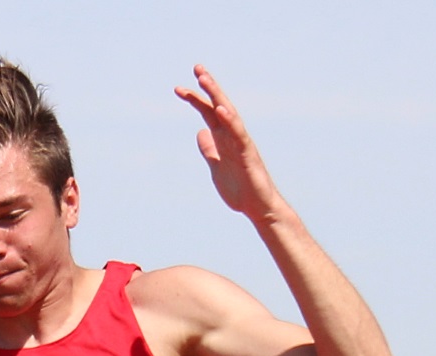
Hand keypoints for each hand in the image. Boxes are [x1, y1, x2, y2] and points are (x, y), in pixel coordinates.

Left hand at [174, 65, 287, 222]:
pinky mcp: (247, 154)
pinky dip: (230, 121)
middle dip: (208, 86)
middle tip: (196, 68)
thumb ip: (209, 150)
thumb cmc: (240, 189)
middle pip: (219, 106)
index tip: (178, 89)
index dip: (195, 99)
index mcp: (223, 139)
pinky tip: (220, 109)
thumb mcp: (216, 167)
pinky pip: (238, 134)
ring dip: (217, 96)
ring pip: (229, 114)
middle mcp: (232, 136)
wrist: (256, 208)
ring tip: (205, 80)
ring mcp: (241, 143)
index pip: (208, 113)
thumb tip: (200, 132)